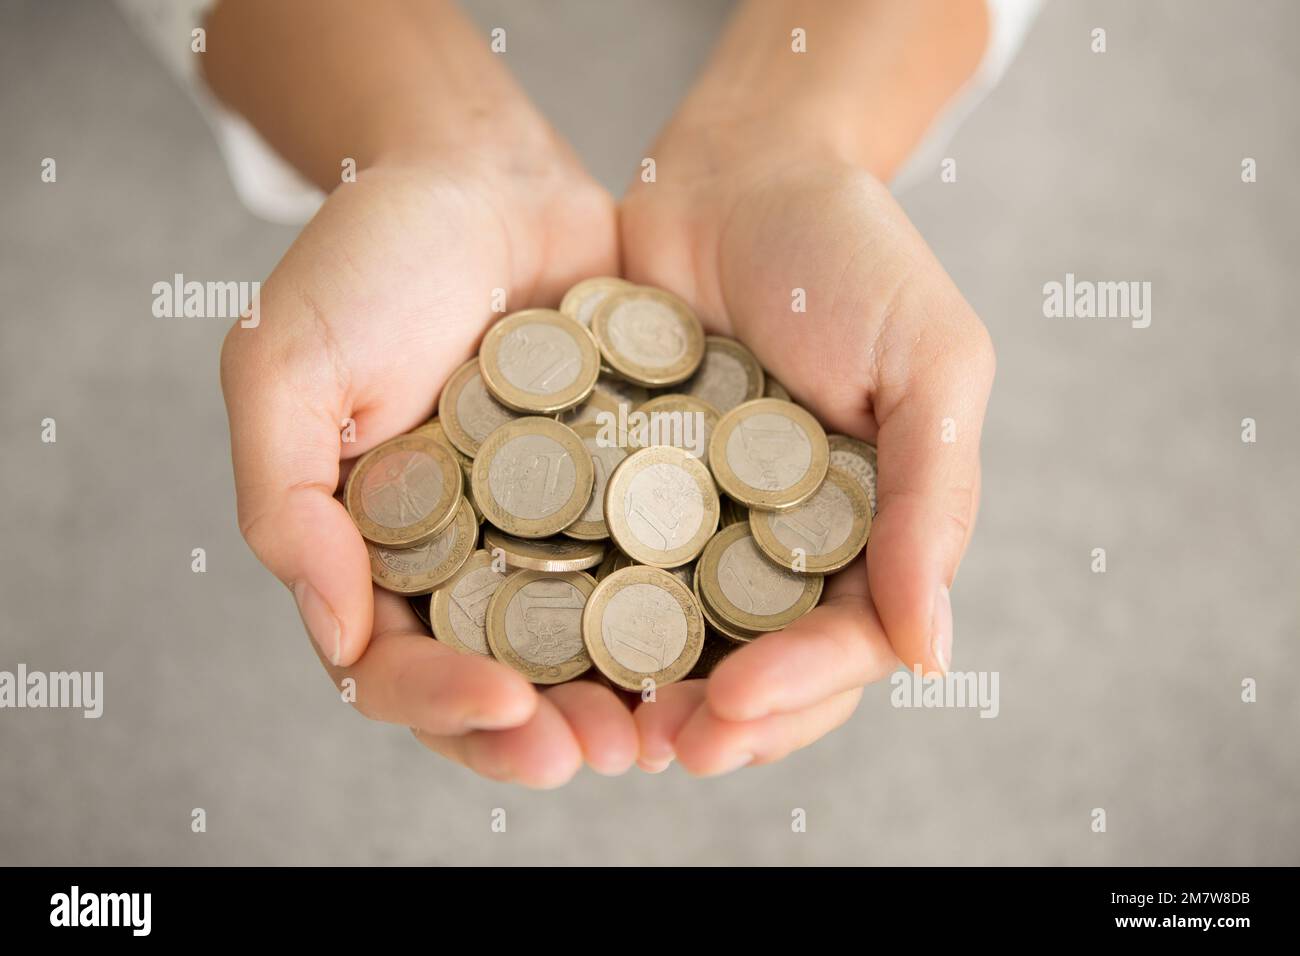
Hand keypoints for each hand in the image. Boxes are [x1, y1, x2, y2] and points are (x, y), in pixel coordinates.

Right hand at [220, 142, 639, 786]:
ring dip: (628, 698)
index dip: (442, 702)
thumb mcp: (287, 361)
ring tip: (678, 724)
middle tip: (610, 748)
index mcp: (374, 554)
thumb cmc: (371, 259)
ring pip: (588, 649)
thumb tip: (338, 635)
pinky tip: (732, 635)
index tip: (504, 706)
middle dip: (551, 730)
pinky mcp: (627, 496)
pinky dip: (688, 611)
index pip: (395, 666)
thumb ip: (286, 498)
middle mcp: (466, 563)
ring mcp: (552, 536)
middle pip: (502, 684)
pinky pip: (658, 569)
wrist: (486, 177)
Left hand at [621, 113, 994, 773]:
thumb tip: (931, 655)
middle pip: (761, 667)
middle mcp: (781, 546)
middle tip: (670, 747)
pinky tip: (544, 643)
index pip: (847, 643)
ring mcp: (697, 524)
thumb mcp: (932, 367)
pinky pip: (602, 564)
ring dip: (647, 693)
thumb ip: (935, 503)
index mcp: (869, 533)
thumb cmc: (855, 259)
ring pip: (678, 640)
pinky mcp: (621, 490)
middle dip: (722, 718)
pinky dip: (581, 611)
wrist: (740, 173)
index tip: (741, 704)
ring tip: (605, 728)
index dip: (800, 687)